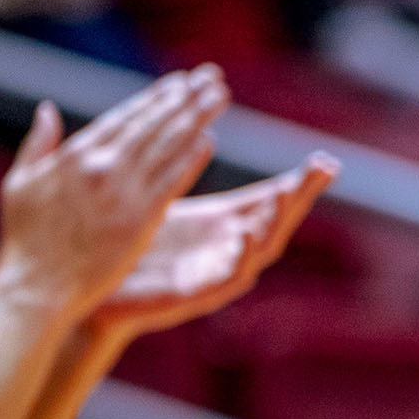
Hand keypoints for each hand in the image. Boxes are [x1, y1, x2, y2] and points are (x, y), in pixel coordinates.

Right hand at [0, 67, 228, 320]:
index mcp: (76, 155)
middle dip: (185, 97)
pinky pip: (174, 180)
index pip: (125, 117)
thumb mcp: (20, 183)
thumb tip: (46, 108)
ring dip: (197, 117)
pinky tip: (210, 138)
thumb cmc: (25, 238)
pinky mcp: (143, 218)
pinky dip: (192, 157)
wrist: (37, 286)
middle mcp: (104, 167)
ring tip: (219, 95)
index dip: (155, 97)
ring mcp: (125, 192)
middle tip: (211, 75)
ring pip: (169, 145)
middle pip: (154, 123)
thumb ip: (38, 144)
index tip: (179, 81)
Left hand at [87, 154, 338, 343]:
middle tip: (322, 169)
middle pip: (277, 220)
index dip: (299, 183)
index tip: (326, 160)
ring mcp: (215, 272)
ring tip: (285, 194)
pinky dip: (242, 256)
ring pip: (262, 247)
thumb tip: (187, 124)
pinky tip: (246, 234)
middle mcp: (226, 248)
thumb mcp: (157, 198)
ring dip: (276, 221)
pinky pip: (230, 277)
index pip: (270, 199)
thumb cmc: (123, 246)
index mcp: (220, 223)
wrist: (92, 295)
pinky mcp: (196, 295)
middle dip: (301, 195)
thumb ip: (174, 165)